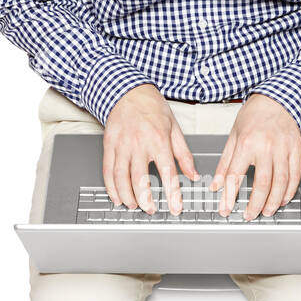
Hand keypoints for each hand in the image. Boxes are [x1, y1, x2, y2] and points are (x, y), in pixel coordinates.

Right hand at [103, 84, 198, 214]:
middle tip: (151, 210)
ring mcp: (122, 145)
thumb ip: (184, 154)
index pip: (167, 172)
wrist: (127, 90)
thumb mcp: (174, 128)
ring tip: (134, 205)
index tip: (175, 207)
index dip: (172, 193)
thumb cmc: (151, 107)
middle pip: (140, 178)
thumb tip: (193, 174)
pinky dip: (111, 186)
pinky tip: (116, 196)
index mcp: (158, 139)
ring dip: (127, 195)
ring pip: (121, 177)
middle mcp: (139, 143)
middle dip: (146, 199)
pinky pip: (108, 170)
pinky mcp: (109, 145)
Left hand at [211, 93, 300, 219]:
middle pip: (261, 184)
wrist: (278, 99)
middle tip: (250, 215)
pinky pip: (295, 175)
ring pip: (280, 183)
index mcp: (246, 143)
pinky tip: (283, 199)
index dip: (229, 196)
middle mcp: (266, 147)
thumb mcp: (233, 137)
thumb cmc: (254, 116)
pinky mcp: (297, 149)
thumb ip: (225, 163)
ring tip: (267, 211)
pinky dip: (289, 191)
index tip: (225, 209)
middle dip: (255, 205)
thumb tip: (215, 185)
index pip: (235, 176)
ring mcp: (284, 149)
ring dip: (273, 202)